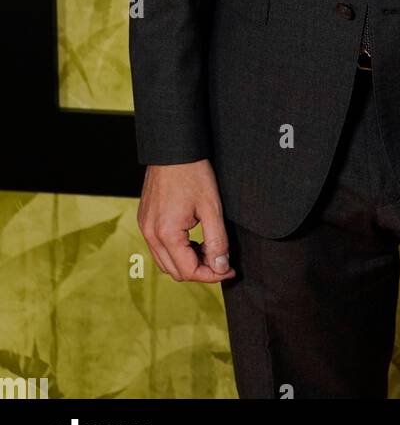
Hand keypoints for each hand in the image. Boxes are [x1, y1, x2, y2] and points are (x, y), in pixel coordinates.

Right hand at [138, 159, 235, 281]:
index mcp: (166, 234)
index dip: (212, 275)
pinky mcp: (145, 220)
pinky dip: (176, 251)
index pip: (189, 271)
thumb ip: (217, 240)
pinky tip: (193, 240)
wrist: (172, 149)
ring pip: (165, 262)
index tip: (229, 270)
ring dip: (187, 262)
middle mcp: (150, 234)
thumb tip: (221, 266)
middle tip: (222, 261)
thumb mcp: (211, 207)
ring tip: (209, 249)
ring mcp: (145, 228)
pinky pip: (159, 248)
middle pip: (176, 271)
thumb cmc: (193, 174)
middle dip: (200, 271)